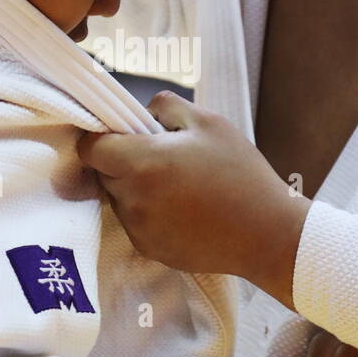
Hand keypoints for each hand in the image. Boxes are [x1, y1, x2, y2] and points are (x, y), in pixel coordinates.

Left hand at [77, 90, 307, 308]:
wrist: (267, 235)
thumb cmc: (241, 174)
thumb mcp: (210, 123)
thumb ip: (166, 106)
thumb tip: (143, 114)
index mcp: (142, 163)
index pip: (90, 148)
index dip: (99, 137)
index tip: (120, 134)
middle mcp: (132, 199)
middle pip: (104, 173)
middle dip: (122, 161)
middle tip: (162, 157)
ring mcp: (139, 228)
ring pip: (119, 199)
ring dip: (137, 188)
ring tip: (179, 185)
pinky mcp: (149, 249)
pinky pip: (136, 223)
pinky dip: (150, 213)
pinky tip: (184, 209)